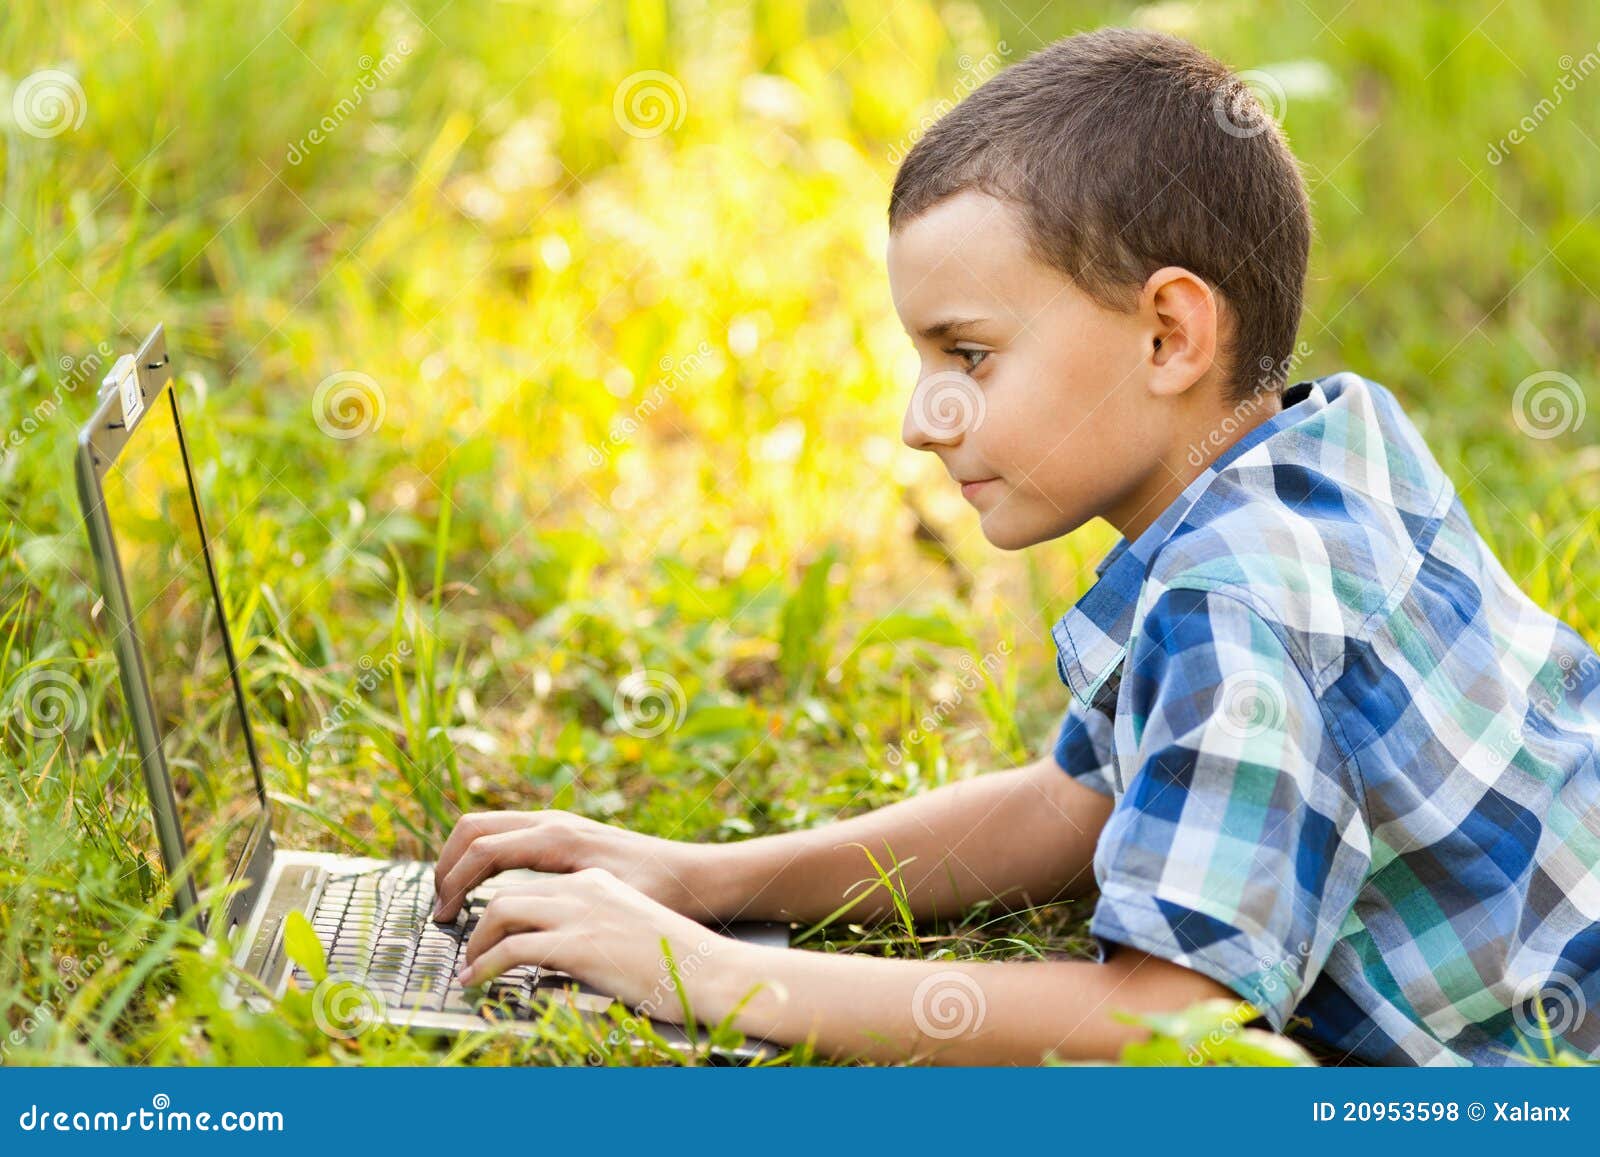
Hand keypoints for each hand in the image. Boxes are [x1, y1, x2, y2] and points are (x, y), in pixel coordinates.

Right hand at [431, 809, 730, 922]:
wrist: (694, 875)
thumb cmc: (657, 892)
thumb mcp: (609, 903)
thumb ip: (563, 909)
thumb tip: (515, 924)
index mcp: (557, 837)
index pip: (483, 850)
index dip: (453, 884)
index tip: (444, 919)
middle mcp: (551, 821)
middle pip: (473, 828)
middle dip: (446, 865)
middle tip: (439, 908)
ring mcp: (555, 822)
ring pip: (485, 826)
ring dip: (460, 858)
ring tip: (451, 900)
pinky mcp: (560, 832)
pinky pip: (504, 834)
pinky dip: (482, 857)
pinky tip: (482, 890)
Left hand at [455, 866, 738, 1017]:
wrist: (711, 968)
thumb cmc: (675, 957)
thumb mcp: (626, 925)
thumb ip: (589, 923)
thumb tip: (552, 947)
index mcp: (594, 878)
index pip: (528, 871)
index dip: (491, 889)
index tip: (474, 914)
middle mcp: (583, 886)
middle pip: (506, 884)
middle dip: (470, 905)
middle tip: (454, 930)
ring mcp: (581, 913)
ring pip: (502, 911)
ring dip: (475, 940)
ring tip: (466, 963)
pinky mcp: (579, 944)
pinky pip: (513, 950)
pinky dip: (486, 965)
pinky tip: (476, 980)